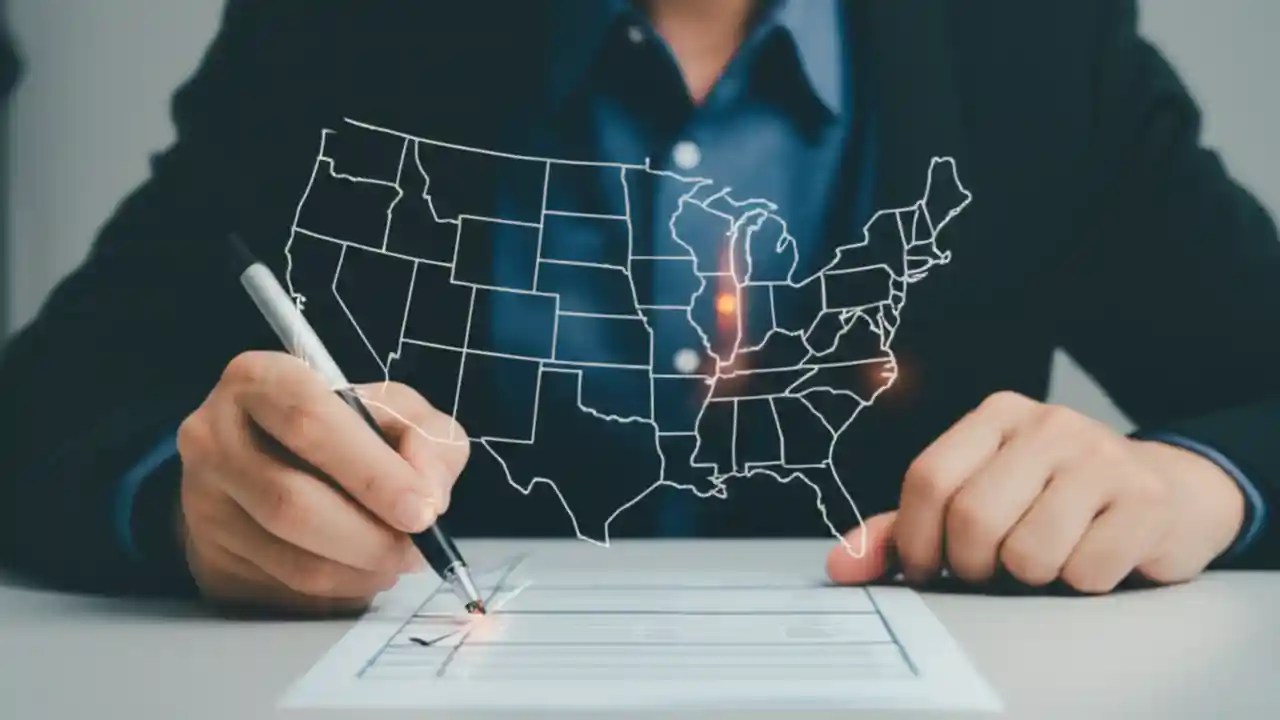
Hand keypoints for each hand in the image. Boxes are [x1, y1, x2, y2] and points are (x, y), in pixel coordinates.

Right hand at [176, 351, 468, 613]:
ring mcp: (202, 502)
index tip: (421, 511)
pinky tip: (363, 570)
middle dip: (371, 535)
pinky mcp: (210, 559)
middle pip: (292, 501)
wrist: (276, 462)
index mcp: (259, 380)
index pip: (310, 423)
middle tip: (416, 547)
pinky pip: (287, 590)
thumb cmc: (346, 429)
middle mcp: (213, 436)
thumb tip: (427, 496)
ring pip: (291, 559)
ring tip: (397, 558)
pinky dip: (342, 590)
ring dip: (362, 570)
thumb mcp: (397, 411)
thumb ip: (428, 438)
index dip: (372, 473)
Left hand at [827, 391, 1244, 592]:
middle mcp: (1048, 424)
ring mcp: (1102, 457)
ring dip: (1032, 578)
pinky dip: (1082, 584)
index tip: (929, 569)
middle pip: (973, 519)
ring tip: (1050, 558)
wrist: (1169, 492)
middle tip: (994, 570)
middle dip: (974, 566)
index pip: (929, 479)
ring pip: (1029, 553)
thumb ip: (908, 529)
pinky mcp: (1146, 499)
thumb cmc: (1054, 500)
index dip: (918, 540)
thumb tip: (839, 565)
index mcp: (996, 416)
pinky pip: (1085, 572)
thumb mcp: (979, 498)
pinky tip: (1096, 557)